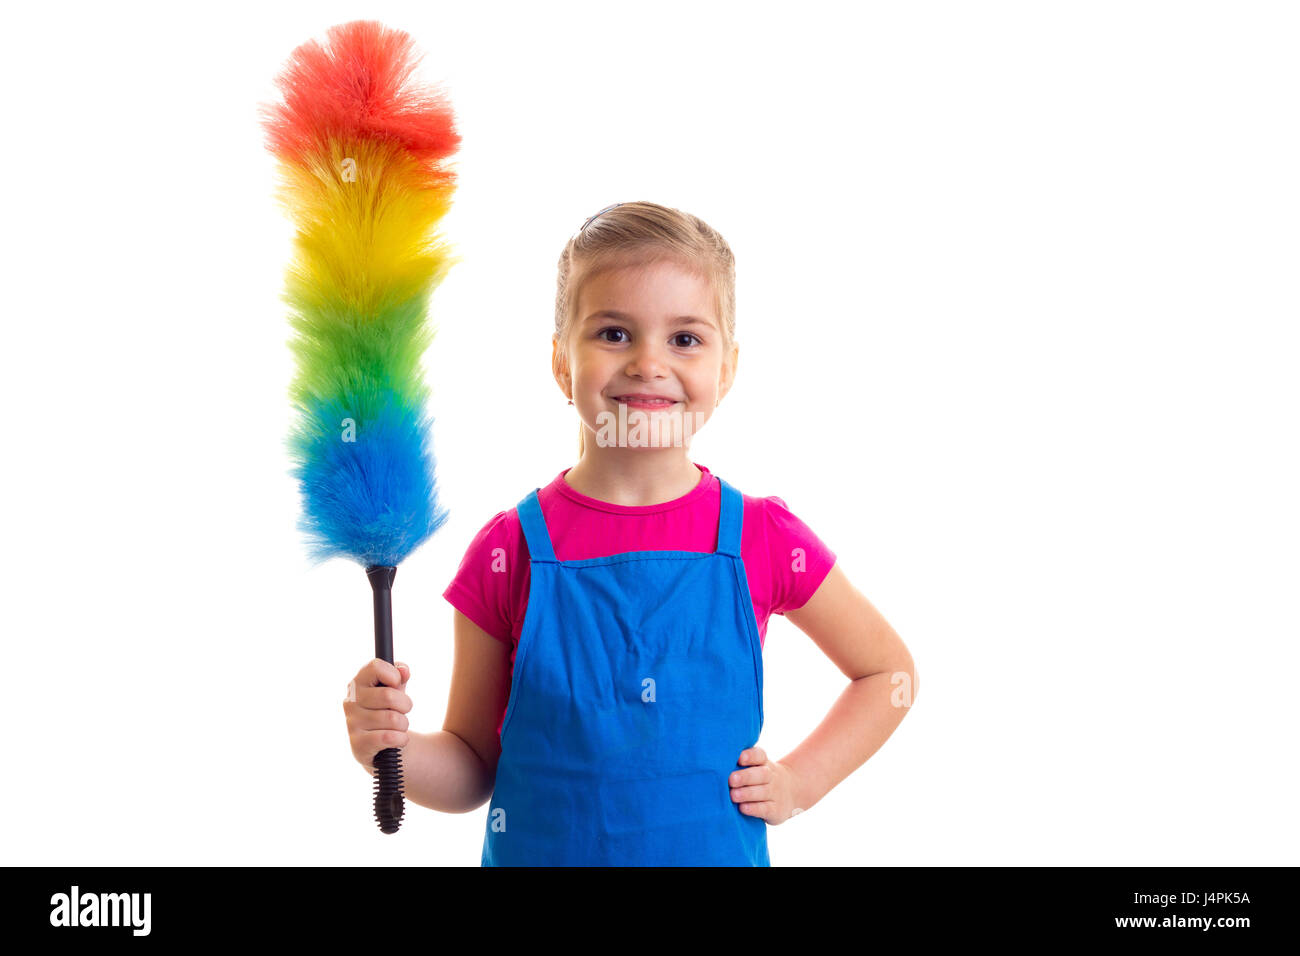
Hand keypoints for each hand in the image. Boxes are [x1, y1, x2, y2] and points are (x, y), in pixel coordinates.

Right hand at [343, 658, 411, 774]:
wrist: (384, 746)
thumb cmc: (388, 711)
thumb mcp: (395, 690)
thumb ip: (400, 675)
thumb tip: (403, 670)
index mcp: (357, 683)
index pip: (375, 667)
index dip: (393, 675)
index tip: (396, 685)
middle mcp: (351, 701)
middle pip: (389, 696)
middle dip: (405, 704)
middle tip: (403, 710)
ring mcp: (352, 723)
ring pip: (393, 719)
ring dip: (404, 724)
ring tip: (397, 726)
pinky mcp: (358, 744)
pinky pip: (389, 737)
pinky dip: (401, 739)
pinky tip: (398, 739)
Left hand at [729, 746, 803, 823]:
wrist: (791, 792)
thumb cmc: (760, 778)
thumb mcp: (756, 767)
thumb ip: (739, 764)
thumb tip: (715, 759)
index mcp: (764, 763)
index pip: (760, 755)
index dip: (750, 756)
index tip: (739, 758)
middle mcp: (771, 777)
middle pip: (762, 774)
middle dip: (746, 776)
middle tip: (731, 779)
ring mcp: (775, 793)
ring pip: (764, 792)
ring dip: (747, 793)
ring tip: (734, 795)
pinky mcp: (776, 810)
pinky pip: (766, 809)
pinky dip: (754, 809)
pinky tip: (743, 808)